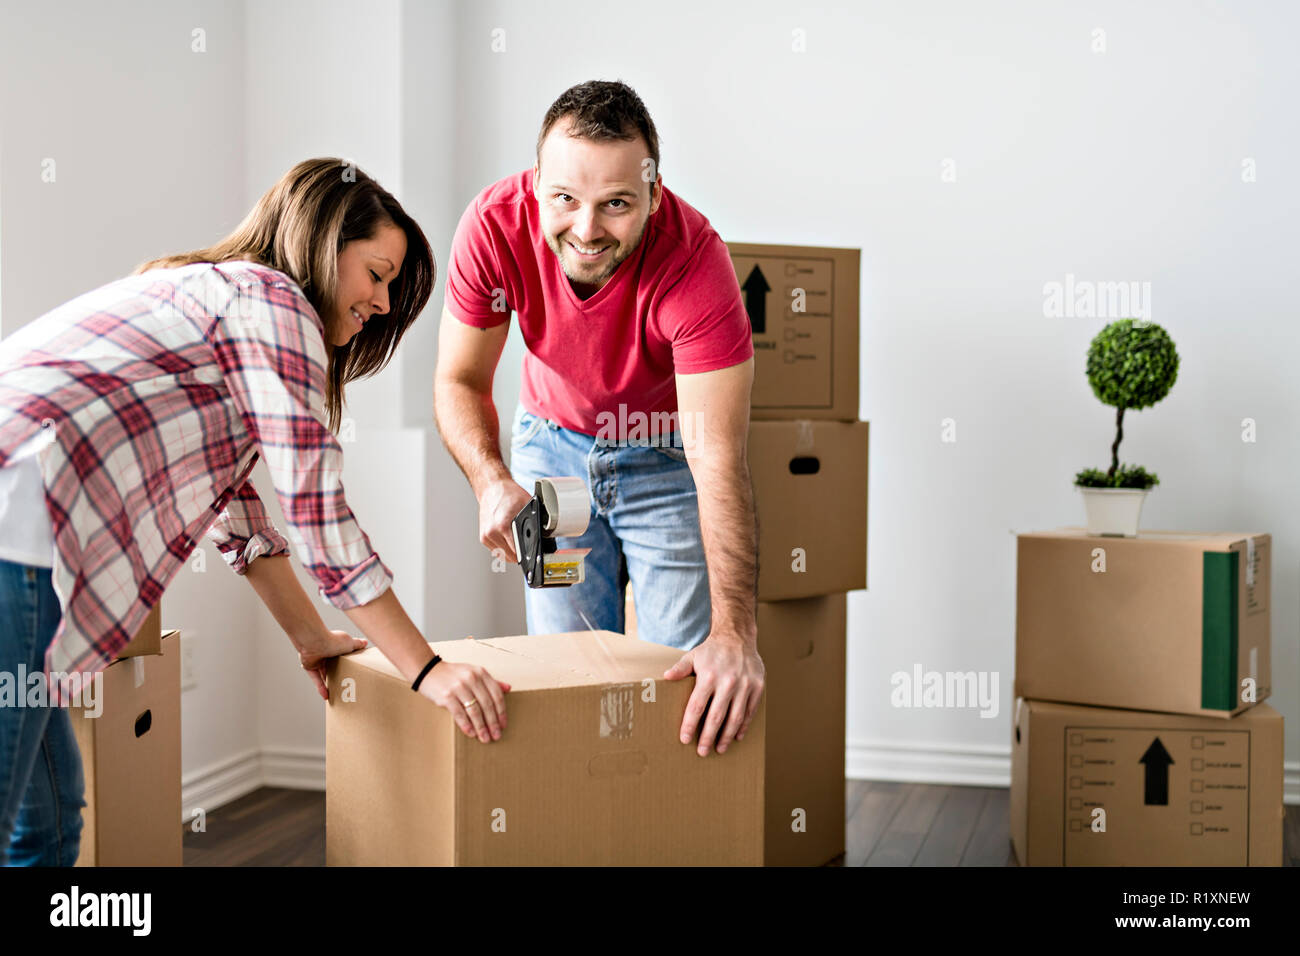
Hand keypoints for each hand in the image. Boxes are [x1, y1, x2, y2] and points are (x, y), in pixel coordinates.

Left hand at [299, 629, 367, 700]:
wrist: (316, 642)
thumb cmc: (333, 640)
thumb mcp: (350, 643)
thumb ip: (357, 644)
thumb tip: (365, 642)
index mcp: (336, 645)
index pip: (343, 655)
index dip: (347, 662)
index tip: (353, 669)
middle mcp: (326, 652)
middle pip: (333, 666)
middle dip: (338, 674)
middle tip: (345, 684)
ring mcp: (317, 659)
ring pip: (324, 674)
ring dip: (329, 683)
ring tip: (336, 693)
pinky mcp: (310, 666)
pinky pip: (316, 678)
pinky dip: (320, 687)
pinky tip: (326, 695)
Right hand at [417, 659, 511, 743]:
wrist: (428, 670)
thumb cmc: (453, 675)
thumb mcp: (474, 673)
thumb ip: (491, 681)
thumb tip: (508, 689)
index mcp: (481, 673)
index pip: (496, 695)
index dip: (501, 712)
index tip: (503, 725)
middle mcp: (471, 678)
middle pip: (487, 705)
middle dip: (493, 723)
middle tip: (496, 736)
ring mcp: (459, 687)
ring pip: (474, 711)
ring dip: (481, 727)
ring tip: (484, 738)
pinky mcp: (447, 696)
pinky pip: (459, 713)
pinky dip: (466, 725)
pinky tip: (471, 733)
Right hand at [479, 478, 533, 563]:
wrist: (492, 488)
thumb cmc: (509, 494)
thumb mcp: (527, 504)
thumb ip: (534, 520)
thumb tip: (544, 534)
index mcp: (503, 525)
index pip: (517, 551)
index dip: (527, 555)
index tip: (532, 558)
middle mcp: (492, 532)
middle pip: (510, 556)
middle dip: (520, 555)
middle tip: (527, 549)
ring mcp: (486, 536)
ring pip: (503, 556)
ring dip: (511, 553)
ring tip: (517, 543)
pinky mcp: (483, 538)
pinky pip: (496, 551)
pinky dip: (504, 549)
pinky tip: (509, 540)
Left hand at [664, 635, 764, 755]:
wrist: (738, 636)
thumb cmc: (712, 650)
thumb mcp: (693, 656)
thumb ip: (680, 669)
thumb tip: (665, 678)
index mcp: (709, 676)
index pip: (697, 706)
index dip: (690, 725)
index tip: (685, 739)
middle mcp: (728, 682)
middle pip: (716, 717)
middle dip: (708, 737)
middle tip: (702, 752)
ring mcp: (745, 686)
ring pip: (735, 718)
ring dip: (726, 736)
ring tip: (719, 749)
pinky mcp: (757, 687)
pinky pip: (750, 711)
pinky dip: (743, 726)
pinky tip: (736, 736)